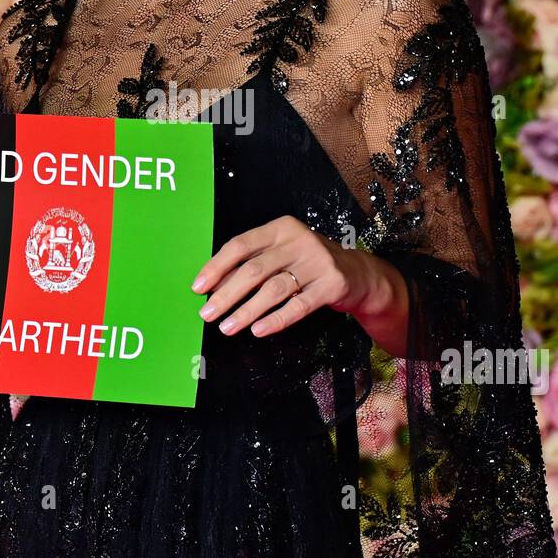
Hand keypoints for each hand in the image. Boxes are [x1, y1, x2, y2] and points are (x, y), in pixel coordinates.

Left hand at [190, 214, 398, 342]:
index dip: (217, 267)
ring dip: (247, 311)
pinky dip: (276, 319)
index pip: (241, 245)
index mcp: (281, 228)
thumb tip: (214, 286)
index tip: (199, 287)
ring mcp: (317, 262)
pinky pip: (298, 306)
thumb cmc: (309, 263)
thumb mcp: (282, 252)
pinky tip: (258, 329)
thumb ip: (253, 263)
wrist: (357, 272)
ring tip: (228, 327)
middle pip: (254, 270)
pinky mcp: (332, 285)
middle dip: (226, 295)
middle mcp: (298, 241)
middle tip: (208, 313)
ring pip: (273, 289)